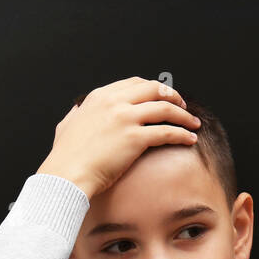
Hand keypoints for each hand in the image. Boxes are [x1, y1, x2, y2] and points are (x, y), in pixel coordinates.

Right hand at [37, 77, 200, 199]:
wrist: (66, 175)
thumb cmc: (64, 158)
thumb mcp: (66, 126)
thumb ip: (76, 115)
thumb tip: (77, 111)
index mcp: (99, 97)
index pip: (134, 83)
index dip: (153, 88)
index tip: (162, 96)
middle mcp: (114, 102)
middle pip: (154, 89)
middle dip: (172, 96)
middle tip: (182, 105)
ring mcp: (125, 118)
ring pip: (165, 108)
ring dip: (183, 114)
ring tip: (193, 122)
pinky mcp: (135, 138)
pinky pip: (167, 131)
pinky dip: (182, 134)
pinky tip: (190, 139)